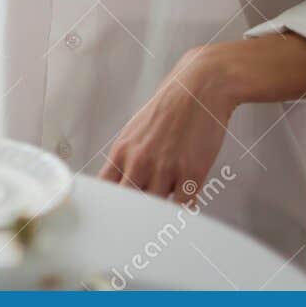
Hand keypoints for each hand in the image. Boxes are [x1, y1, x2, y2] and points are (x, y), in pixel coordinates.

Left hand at [100, 46, 235, 205]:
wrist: (199, 87)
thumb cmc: (169, 107)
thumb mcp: (136, 130)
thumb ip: (127, 157)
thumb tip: (121, 183)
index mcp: (122, 150)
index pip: (106, 189)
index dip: (111, 204)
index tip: (116, 213)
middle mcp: (140, 161)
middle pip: (129, 202)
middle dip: (135, 212)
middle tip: (142, 219)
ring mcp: (165, 169)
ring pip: (157, 208)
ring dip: (162, 210)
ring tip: (166, 209)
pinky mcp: (191, 173)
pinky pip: (183, 206)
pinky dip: (183, 210)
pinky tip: (185, 206)